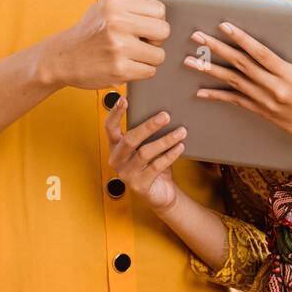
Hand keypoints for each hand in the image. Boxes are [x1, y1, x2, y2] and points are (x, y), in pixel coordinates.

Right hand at [41, 0, 169, 88]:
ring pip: (159, 54)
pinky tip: (126, 65)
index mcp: (115, 3)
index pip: (159, 9)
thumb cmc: (88, 31)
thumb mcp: (105, 4)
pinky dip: (141, 71)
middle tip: (141, 42)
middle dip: (156, 40)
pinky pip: (150, 71)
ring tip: (131, 55)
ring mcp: (118, 46)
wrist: (63, 57)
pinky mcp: (119, 69)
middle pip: (163, 31)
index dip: (155, 20)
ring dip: (149, 58)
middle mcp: (117, 22)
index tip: (144, 26)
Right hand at [103, 95, 187, 213]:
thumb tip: (163, 110)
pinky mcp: (139, 185)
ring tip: (181, 131)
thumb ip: (148, 134)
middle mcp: (117, 160)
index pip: (110, 128)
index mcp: (115, 147)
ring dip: (165, 140)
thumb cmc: (153, 165)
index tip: (124, 98)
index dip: (115, 113)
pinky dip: (170, 155)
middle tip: (165, 115)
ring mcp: (126, 174)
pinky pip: (156, 167)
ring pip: (145, 152)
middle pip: (129, 139)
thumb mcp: (147, 147)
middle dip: (148, 126)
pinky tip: (180, 146)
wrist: (161, 193)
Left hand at [183, 23, 291, 149]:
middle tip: (197, 37)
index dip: (241, 38)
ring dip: (210, 70)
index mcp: (291, 75)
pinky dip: (217, 96)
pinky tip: (200, 91)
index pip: (260, 53)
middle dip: (216, 49)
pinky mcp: (262, 112)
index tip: (224, 26)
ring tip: (190, 60)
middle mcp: (275, 89)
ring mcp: (266, 102)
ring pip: (233, 82)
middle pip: (240, 65)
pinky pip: (236, 102)